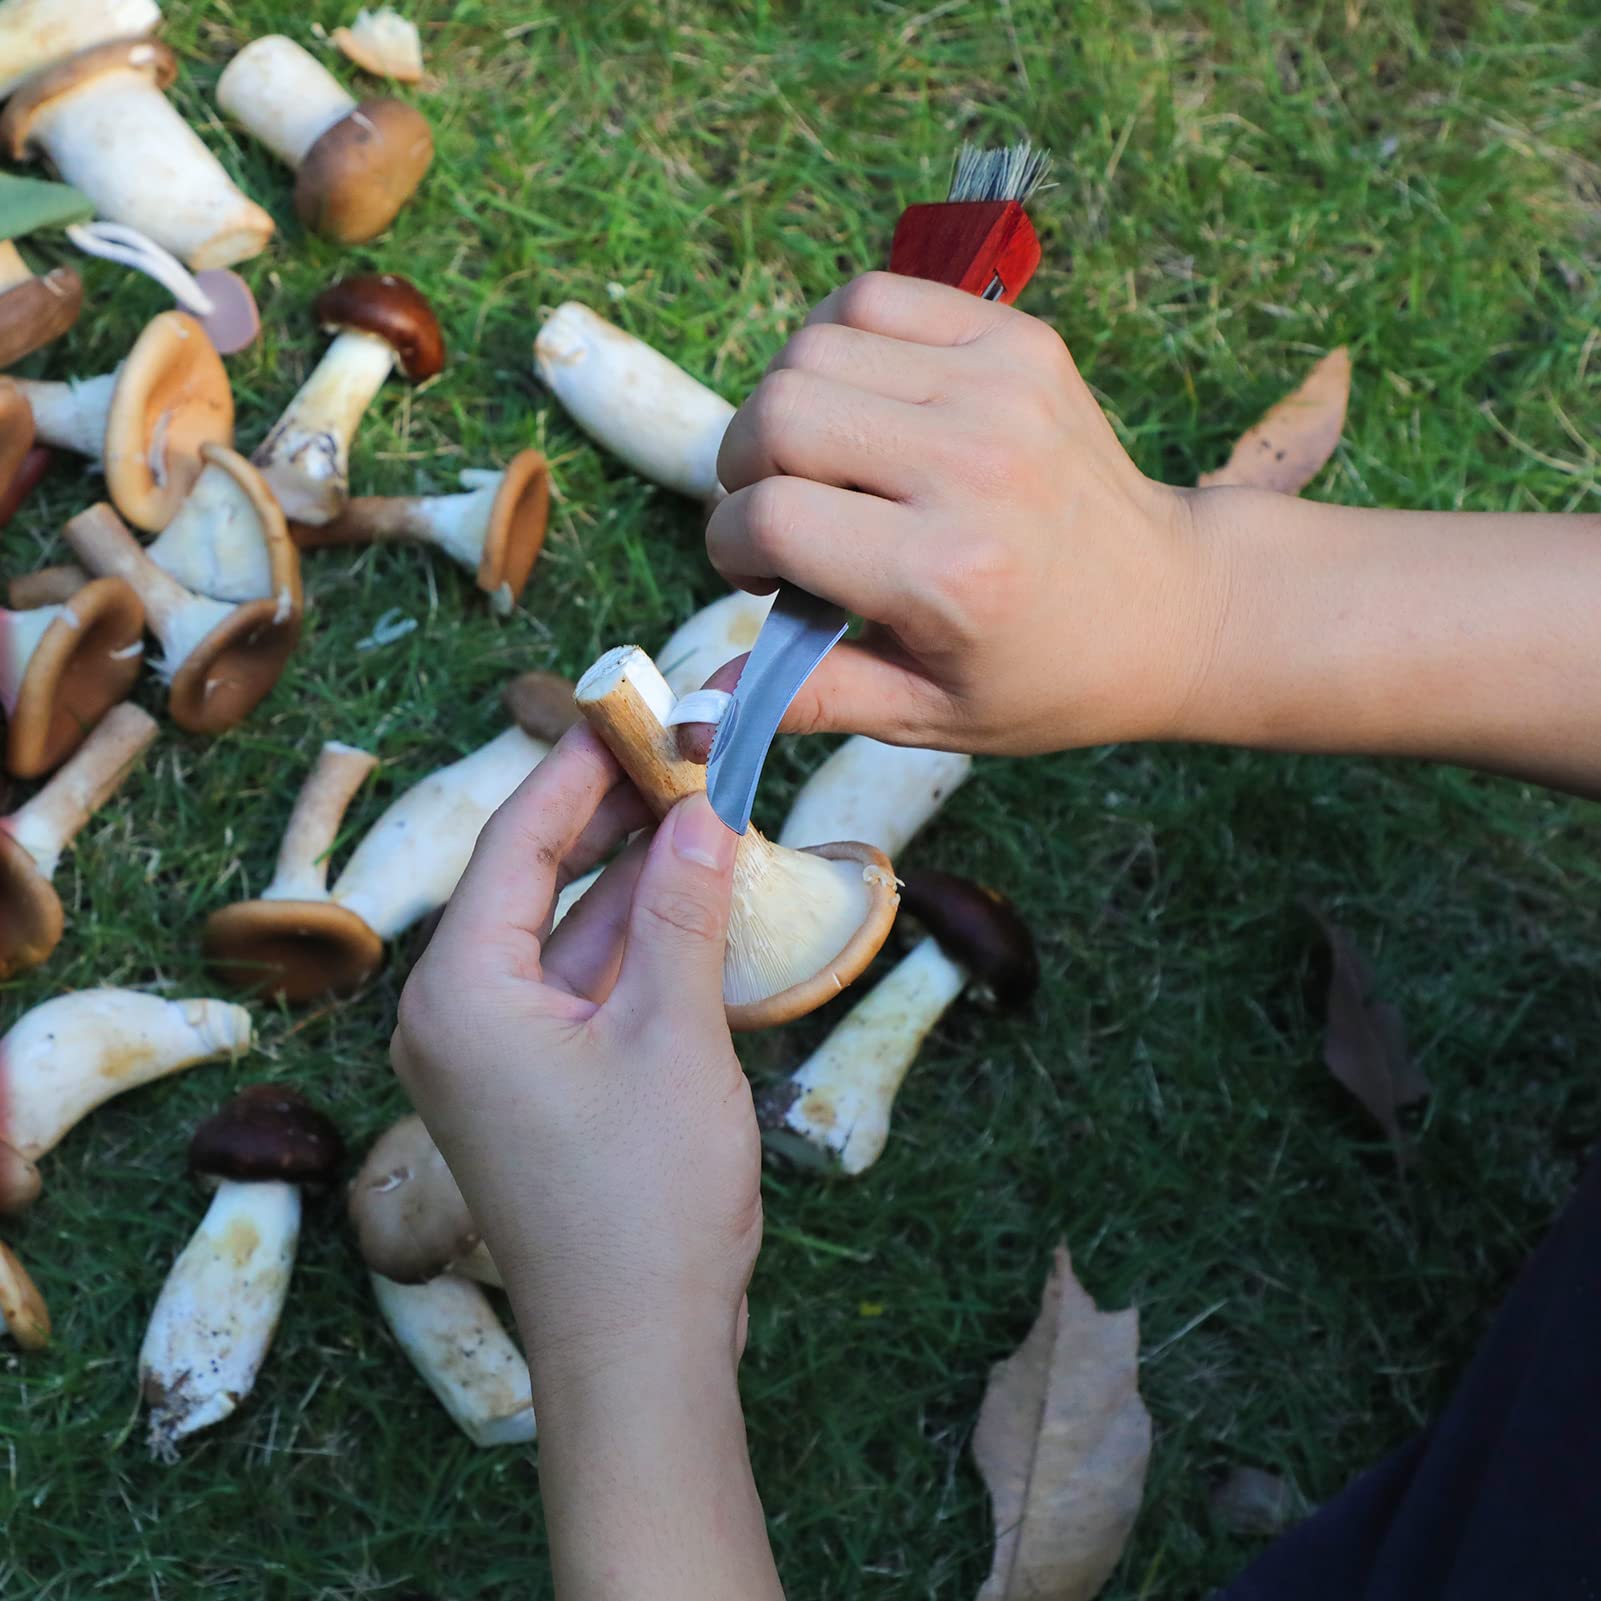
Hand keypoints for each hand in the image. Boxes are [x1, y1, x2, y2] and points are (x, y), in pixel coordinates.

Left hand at [391, 726, 761, 1379]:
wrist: (638, 1350)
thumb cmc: (646, 1202)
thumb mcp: (675, 1037)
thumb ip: (682, 911)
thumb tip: (701, 810)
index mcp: (459, 994)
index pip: (514, 840)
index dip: (581, 766)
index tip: (637, 708)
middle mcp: (454, 1016)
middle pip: (530, 878)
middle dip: (608, 813)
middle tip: (681, 750)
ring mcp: (491, 1056)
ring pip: (560, 931)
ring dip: (628, 875)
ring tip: (698, 806)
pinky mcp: (531, 1087)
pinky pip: (576, 984)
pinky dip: (630, 940)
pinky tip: (688, 897)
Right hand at [703, 271, 1215, 755]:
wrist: (1173, 608)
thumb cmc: (1045, 676)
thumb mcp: (927, 716)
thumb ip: (806, 699)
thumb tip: (688, 712)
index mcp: (947, 573)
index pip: (768, 517)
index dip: (731, 548)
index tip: (762, 577)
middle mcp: (974, 466)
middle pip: (776, 411)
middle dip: (742, 469)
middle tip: (779, 515)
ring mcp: (1000, 388)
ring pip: (813, 344)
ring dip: (786, 405)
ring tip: (822, 464)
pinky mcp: (1018, 340)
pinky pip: (874, 298)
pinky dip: (838, 343)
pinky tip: (860, 408)